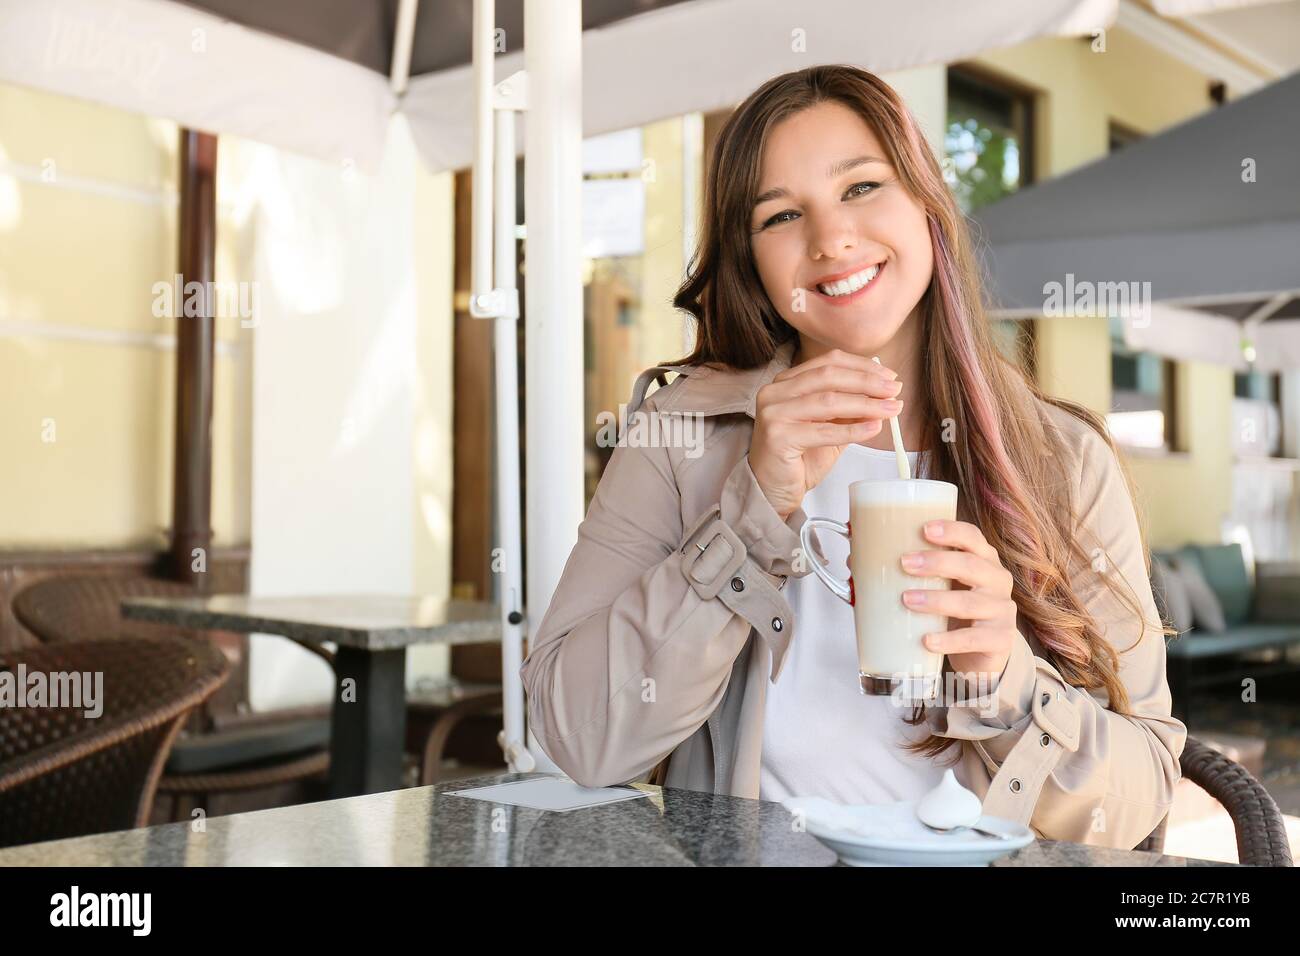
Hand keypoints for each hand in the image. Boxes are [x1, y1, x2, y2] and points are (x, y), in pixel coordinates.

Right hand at [749, 348, 903, 520]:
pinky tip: (874, 428)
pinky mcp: (777, 437)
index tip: (889, 376)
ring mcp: (773, 413)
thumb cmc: (799, 459)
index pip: (829, 362)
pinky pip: (823, 431)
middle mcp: (775, 392)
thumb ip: (851, 410)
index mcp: (786, 382)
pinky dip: (853, 429)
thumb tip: (885, 395)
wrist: (772, 491)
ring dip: (866, 404)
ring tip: (891, 409)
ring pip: (828, 400)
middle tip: (895, 390)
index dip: (862, 367)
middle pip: (829, 376)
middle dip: (867, 382)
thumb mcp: (830, 427)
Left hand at [899, 519, 1019, 682]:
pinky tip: (927, 640)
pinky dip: (949, 640)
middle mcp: (997, 581)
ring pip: (971, 602)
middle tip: (905, 563)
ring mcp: (1001, 611)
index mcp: (983, 560)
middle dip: (937, 562)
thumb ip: (906, 571)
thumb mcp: (937, 586)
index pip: (973, 537)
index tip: (924, 529)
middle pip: (972, 566)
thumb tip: (853, 558)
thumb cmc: (953, 611)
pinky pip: (975, 639)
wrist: (981, 654)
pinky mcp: (1000, 641)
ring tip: (907, 600)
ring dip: (937, 600)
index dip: (951, 531)